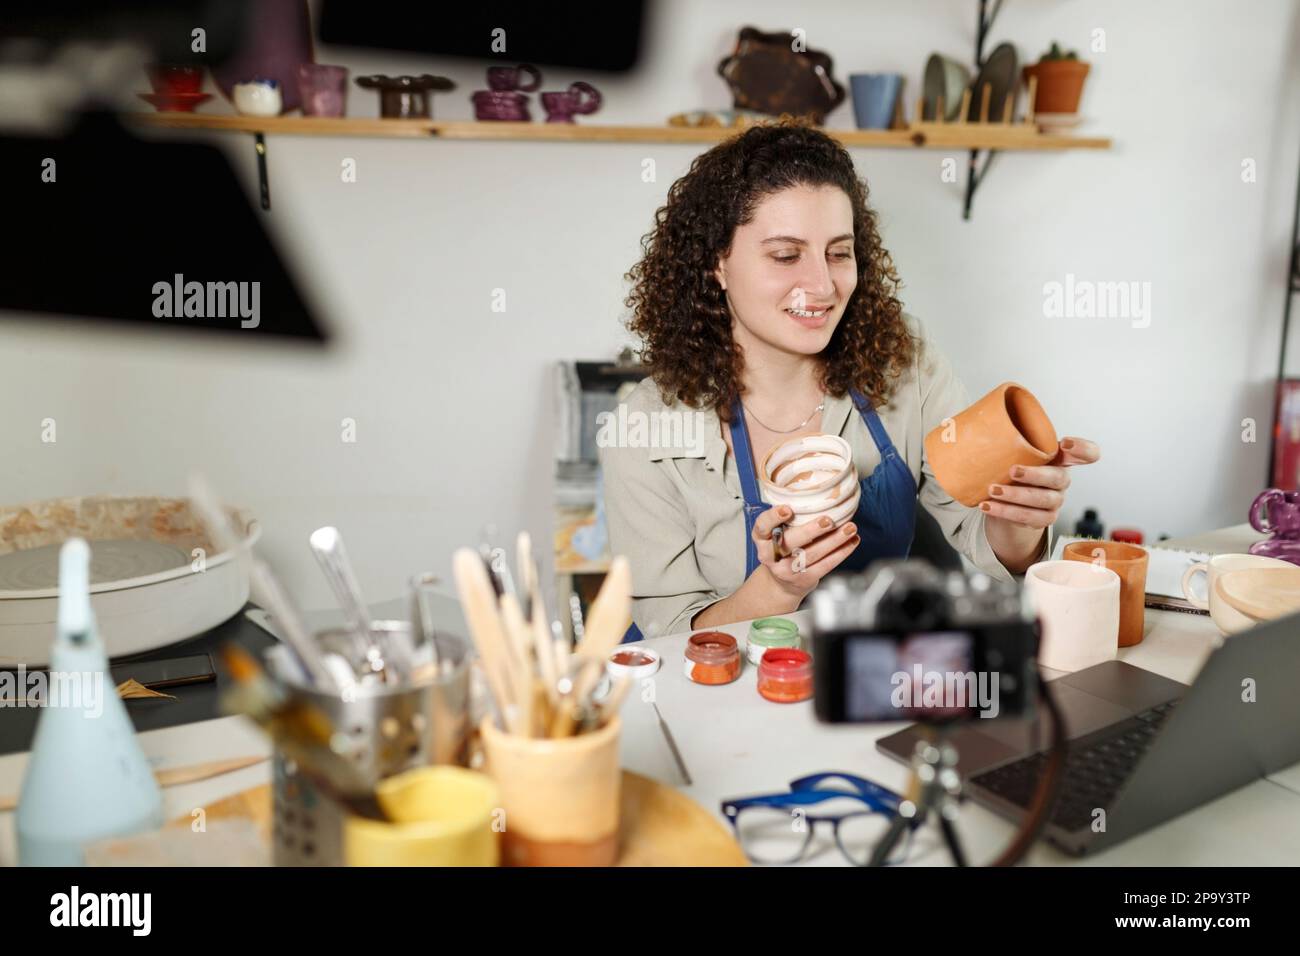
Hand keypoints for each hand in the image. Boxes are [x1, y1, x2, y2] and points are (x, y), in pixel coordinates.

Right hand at [751, 504, 860, 597]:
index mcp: (762, 539)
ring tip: (850, 528)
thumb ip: (789, 519)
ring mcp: (786, 570)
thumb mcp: (778, 532)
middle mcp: (770, 555)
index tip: (788, 509)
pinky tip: (851, 541)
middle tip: (828, 520)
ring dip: (834, 540)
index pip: (762, 526)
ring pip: (811, 554)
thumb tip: (820, 495)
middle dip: (810, 530)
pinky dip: (841, 553)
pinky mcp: (803, 580)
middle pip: (789, 542)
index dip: (773, 517)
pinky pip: (824, 566)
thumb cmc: (784, 548)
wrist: (783, 582)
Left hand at [979, 436, 1100, 529]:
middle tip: (1012, 471)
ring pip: (1042, 500)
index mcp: (1060, 459)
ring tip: (992, 490)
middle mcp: (1061, 480)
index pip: (1087, 453)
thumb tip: (974, 426)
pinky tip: (987, 505)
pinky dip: (1005, 512)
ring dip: (1015, 496)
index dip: (1082, 449)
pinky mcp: (1044, 519)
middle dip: (1035, 474)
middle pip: (1058, 478)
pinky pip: (1028, 518)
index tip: (1065, 444)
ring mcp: (1055, 501)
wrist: (1007, 503)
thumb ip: (1009, 442)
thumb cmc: (1013, 471)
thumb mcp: (1015, 455)